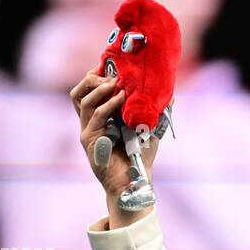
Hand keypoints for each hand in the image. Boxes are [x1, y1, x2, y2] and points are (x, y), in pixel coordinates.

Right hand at [69, 69, 161, 200]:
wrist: (134, 183)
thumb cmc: (141, 159)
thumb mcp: (149, 131)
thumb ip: (155, 114)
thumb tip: (171, 95)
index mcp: (100, 119)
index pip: (88, 92)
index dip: (95, 77)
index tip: (110, 66)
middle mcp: (90, 123)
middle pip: (79, 92)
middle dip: (92, 78)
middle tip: (109, 72)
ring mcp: (88, 131)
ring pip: (83, 100)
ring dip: (100, 88)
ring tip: (115, 81)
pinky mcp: (89, 141)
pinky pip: (96, 115)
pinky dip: (108, 104)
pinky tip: (121, 97)